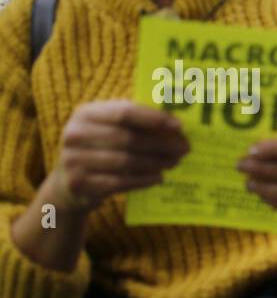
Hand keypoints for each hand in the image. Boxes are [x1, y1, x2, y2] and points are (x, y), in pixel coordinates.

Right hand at [48, 99, 188, 214]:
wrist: (69, 185)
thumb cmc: (99, 149)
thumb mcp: (109, 129)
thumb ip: (135, 122)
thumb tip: (175, 126)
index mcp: (85, 113)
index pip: (125, 112)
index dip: (154, 119)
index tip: (179, 126)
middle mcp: (75, 134)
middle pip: (129, 138)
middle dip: (161, 144)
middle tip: (184, 149)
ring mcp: (73, 160)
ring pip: (126, 161)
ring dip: (156, 162)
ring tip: (174, 162)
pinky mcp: (79, 184)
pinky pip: (120, 182)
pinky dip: (144, 180)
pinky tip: (159, 177)